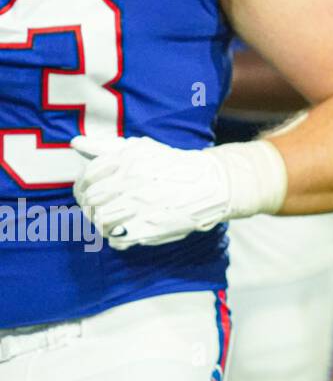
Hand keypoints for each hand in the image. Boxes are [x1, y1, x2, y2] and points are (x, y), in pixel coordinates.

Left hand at [71, 136, 233, 249]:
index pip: (87, 178)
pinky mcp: (149, 229)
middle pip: (91, 201)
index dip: (82, 186)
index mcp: (128, 161)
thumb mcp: (141, 149)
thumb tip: (75, 142)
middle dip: (91, 205)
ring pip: (100, 222)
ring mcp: (140, 208)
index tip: (88, 190)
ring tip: (113, 217)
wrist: (209, 184)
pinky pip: (117, 239)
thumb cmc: (170, 165)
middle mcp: (132, 183)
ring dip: (102, 221)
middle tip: (99, 206)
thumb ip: (106, 146)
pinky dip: (117, 236)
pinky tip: (126, 227)